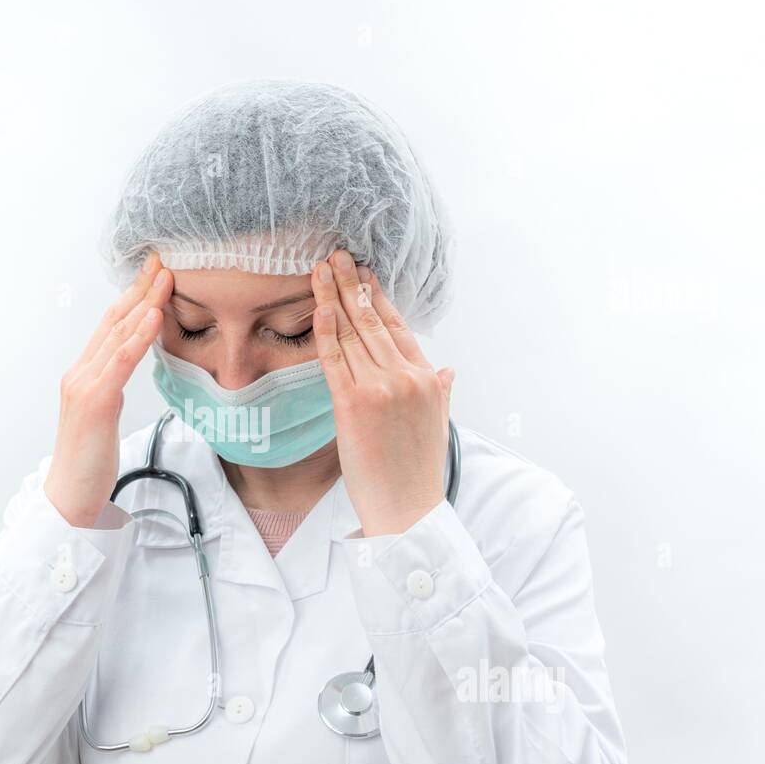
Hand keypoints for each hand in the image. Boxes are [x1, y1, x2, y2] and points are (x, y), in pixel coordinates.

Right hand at [43, 251, 172, 526]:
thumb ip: (112, 387)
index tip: (154, 274)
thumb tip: (128, 367)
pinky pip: (120, 362)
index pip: (111, 327)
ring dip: (144, 302)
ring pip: (117, 334)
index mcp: (83, 375)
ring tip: (165, 278)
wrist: (69, 497)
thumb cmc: (88, 462)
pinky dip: (138, 336)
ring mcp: (84, 385)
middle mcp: (80, 373)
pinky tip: (154, 316)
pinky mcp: (94, 402)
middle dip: (139, 288)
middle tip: (163, 260)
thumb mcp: (103, 416)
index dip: (133, 297)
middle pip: (113, 321)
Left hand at [311, 248, 455, 536]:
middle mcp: (406, 376)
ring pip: (352, 333)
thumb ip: (439, 390)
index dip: (377, 296)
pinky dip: (325, 330)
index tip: (363, 274)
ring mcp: (380, 388)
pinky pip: (334, 359)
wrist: (408, 508)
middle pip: (372, 320)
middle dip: (351, 284)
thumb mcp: (438, 423)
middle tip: (336, 255)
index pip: (397, 326)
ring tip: (320, 270)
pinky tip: (317, 306)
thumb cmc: (417, 471)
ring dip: (333, 296)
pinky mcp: (354, 405)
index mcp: (426, 377)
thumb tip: (446, 369)